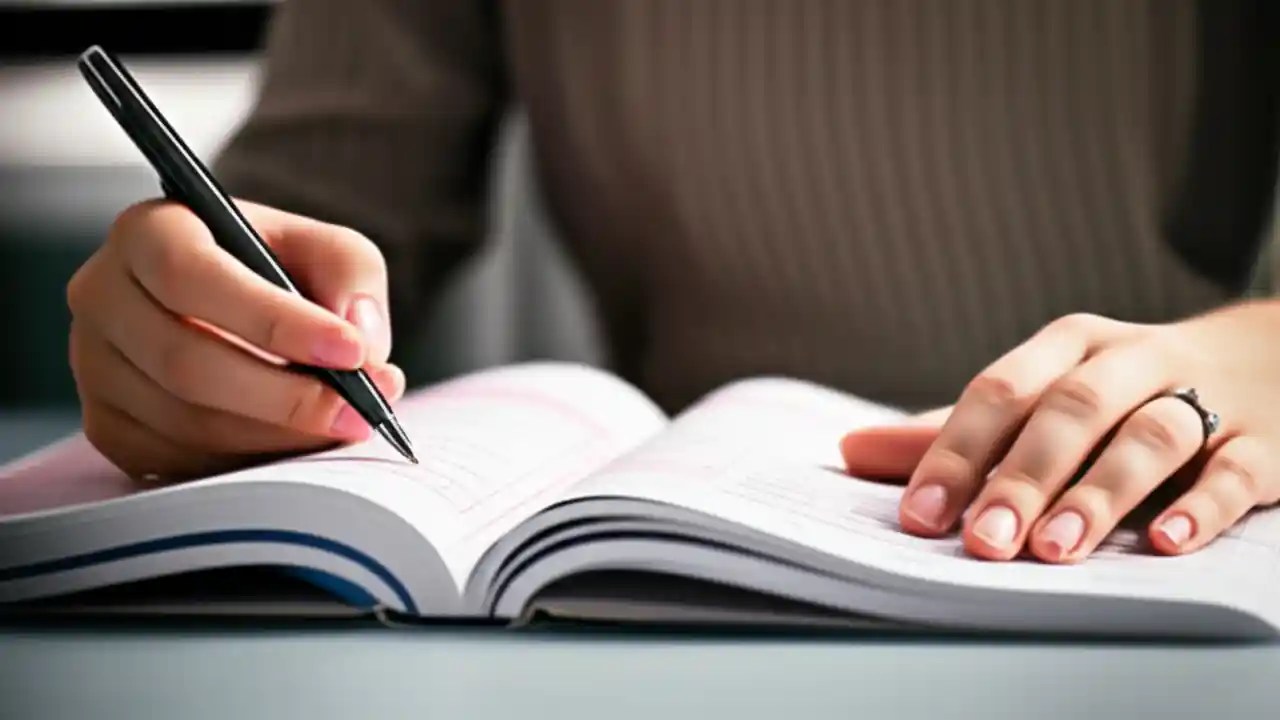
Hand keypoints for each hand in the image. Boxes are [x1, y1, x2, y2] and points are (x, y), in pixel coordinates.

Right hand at [68, 199, 405, 480]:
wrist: (241, 311)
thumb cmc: (281, 271)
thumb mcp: (326, 249)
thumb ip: (351, 276)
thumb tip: (358, 338)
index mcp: (148, 232)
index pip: (191, 276)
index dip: (274, 321)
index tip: (349, 351)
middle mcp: (103, 296)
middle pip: (185, 362)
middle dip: (286, 397)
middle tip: (360, 410)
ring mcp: (95, 367)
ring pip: (185, 422)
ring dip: (277, 436)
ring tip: (345, 425)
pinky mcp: (108, 426)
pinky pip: (178, 461)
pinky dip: (249, 460)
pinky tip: (296, 442)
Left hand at [840, 306, 1279, 561]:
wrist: (1270, 361)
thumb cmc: (1125, 389)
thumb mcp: (1042, 394)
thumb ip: (954, 430)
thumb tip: (849, 450)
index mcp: (1067, 347)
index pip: (999, 391)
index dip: (954, 453)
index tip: (919, 516)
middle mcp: (1130, 360)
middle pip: (1069, 410)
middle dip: (1020, 478)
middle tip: (984, 543)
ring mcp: (1202, 396)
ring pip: (1148, 435)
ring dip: (1098, 493)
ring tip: (1055, 550)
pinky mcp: (1264, 441)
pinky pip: (1234, 469)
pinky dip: (1200, 505)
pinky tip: (1164, 542)